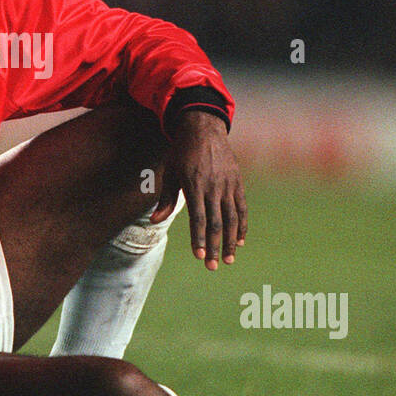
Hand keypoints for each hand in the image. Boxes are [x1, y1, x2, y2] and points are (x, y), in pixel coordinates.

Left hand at [150, 110, 247, 269]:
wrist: (204, 128)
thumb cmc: (182, 152)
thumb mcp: (170, 172)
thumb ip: (165, 198)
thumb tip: (154, 220)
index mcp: (194, 185)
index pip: (198, 218)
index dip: (199, 238)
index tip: (200, 256)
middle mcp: (213, 186)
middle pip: (216, 222)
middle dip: (215, 246)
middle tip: (214, 267)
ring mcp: (228, 184)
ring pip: (232, 218)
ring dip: (231, 240)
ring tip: (229, 259)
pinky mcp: (237, 182)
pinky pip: (241, 207)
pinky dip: (242, 224)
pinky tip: (240, 240)